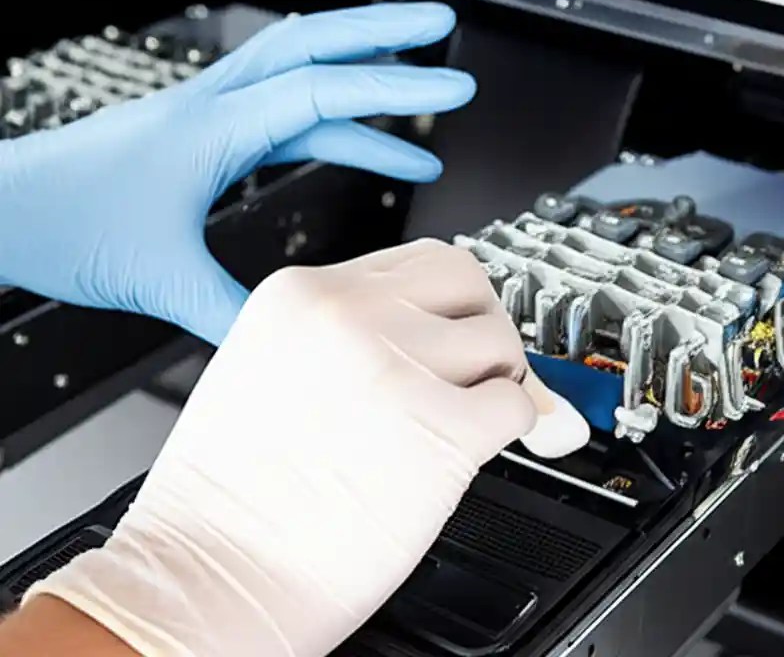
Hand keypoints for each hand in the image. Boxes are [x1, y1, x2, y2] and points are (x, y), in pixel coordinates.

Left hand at [0, 2, 474, 344]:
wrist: (3, 209)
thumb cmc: (63, 225)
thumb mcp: (158, 277)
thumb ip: (232, 310)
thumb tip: (290, 334)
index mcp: (210, 129)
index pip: (322, 90)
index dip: (395, 86)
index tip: (452, 87)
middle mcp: (211, 107)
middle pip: (312, 45)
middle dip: (383, 34)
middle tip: (440, 28)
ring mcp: (206, 117)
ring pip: (299, 78)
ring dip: (362, 88)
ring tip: (421, 130)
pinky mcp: (200, 137)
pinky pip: (281, 118)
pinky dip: (329, 128)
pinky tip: (351, 149)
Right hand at [22, 238, 590, 656]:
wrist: (206, 579)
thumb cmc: (229, 502)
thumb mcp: (270, 375)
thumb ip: (359, 343)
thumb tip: (449, 344)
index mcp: (300, 296)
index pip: (417, 262)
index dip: (444, 308)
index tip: (450, 339)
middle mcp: (349, 316)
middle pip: (470, 282)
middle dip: (481, 328)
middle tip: (469, 377)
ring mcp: (397, 368)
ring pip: (501, 344)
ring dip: (495, 386)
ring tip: (449, 427)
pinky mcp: (442, 429)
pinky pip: (518, 408)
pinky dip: (512, 435)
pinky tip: (462, 457)